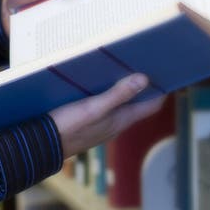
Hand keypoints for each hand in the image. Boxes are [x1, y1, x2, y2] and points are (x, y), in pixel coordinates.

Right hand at [49, 74, 164, 158]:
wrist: (43, 145)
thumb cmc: (70, 126)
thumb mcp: (94, 107)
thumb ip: (118, 95)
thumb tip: (144, 79)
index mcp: (121, 120)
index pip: (151, 106)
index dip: (161, 91)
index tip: (167, 73)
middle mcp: (115, 124)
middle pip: (138, 104)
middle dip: (144, 87)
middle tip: (146, 64)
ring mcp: (102, 124)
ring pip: (122, 105)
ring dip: (127, 89)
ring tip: (125, 68)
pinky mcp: (89, 122)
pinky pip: (107, 106)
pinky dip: (110, 93)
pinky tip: (101, 82)